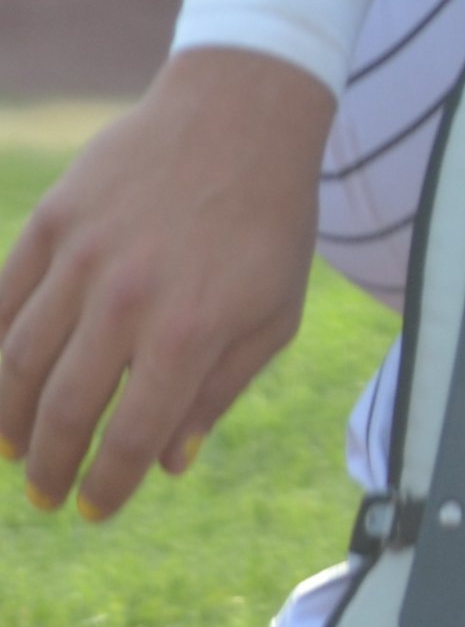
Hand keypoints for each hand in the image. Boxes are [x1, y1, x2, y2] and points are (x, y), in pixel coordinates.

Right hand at [0, 45, 331, 520]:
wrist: (240, 116)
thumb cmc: (269, 222)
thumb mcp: (275, 313)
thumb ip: (220, 390)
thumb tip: (171, 463)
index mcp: (190, 331)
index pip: (133, 435)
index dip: (107, 484)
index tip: (93, 509)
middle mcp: (127, 301)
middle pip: (65, 409)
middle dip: (50, 464)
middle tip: (44, 493)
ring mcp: (81, 259)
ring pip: (20, 361)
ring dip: (9, 417)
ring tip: (14, 450)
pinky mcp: (51, 223)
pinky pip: (4, 301)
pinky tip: (0, 382)